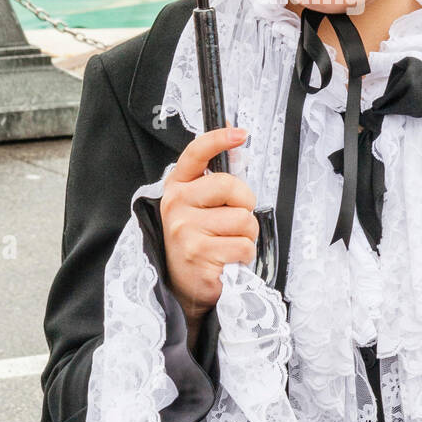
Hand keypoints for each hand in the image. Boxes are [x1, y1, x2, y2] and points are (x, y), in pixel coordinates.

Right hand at [159, 124, 257, 349]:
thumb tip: (238, 144)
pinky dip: (244, 255)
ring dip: (246, 236)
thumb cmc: (198, 242)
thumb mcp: (200, 208)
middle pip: (232, 187)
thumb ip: (217, 182)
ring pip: (243, 220)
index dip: (219, 139)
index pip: (196, 153)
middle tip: (232, 223)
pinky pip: (243, 245)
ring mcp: (184, 228)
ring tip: (227, 245)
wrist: (183, 288)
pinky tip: (226, 260)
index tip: (240, 133)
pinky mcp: (198, 252)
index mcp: (177, 187)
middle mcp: (176, 204)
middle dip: (245, 205)